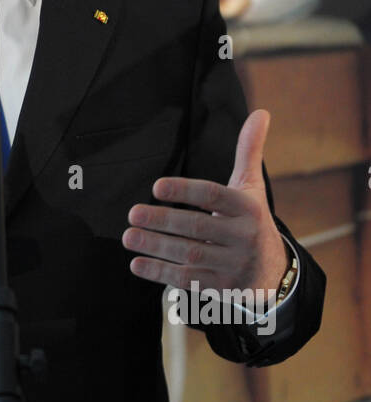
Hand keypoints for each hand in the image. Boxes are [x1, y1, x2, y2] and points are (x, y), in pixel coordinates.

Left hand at [121, 109, 287, 296]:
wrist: (274, 273)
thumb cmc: (253, 221)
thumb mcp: (252, 187)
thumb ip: (248, 151)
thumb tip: (260, 112)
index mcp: (249, 208)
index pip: (215, 196)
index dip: (186, 190)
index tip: (156, 186)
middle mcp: (244, 237)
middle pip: (199, 228)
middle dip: (163, 221)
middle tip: (132, 213)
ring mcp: (233, 265)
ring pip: (191, 255)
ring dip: (156, 247)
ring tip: (128, 236)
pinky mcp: (221, 288)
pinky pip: (188, 281)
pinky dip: (161, 273)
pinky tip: (137, 264)